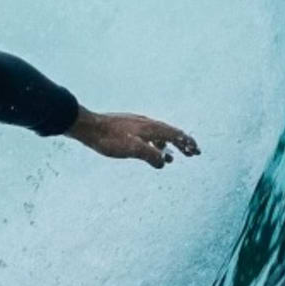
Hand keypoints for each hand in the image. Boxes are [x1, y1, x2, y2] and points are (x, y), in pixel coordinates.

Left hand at [72, 109, 199, 168]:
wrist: (87, 126)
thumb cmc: (108, 138)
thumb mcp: (132, 149)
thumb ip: (151, 156)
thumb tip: (164, 163)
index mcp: (150, 127)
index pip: (175, 134)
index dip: (187, 143)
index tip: (197, 151)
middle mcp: (146, 123)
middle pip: (169, 133)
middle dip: (182, 144)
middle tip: (192, 154)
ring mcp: (136, 124)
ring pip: (158, 135)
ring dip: (167, 146)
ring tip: (171, 158)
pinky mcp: (127, 127)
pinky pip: (147, 136)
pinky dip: (155, 144)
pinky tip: (149, 152)